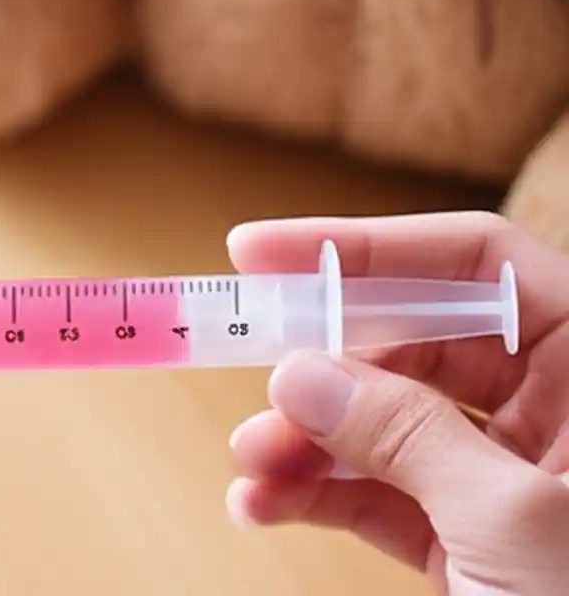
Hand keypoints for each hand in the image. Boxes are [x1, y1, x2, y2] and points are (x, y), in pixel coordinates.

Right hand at [224, 212, 568, 594]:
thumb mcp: (512, 524)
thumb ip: (404, 436)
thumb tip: (302, 373)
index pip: (478, 264)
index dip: (368, 245)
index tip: (262, 249)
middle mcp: (560, 411)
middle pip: (417, 343)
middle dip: (325, 362)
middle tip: (246, 366)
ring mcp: (508, 476)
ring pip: (386, 422)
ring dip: (306, 439)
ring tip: (251, 465)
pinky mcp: (469, 538)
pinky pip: (380, 492)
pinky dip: (318, 495)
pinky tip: (262, 504)